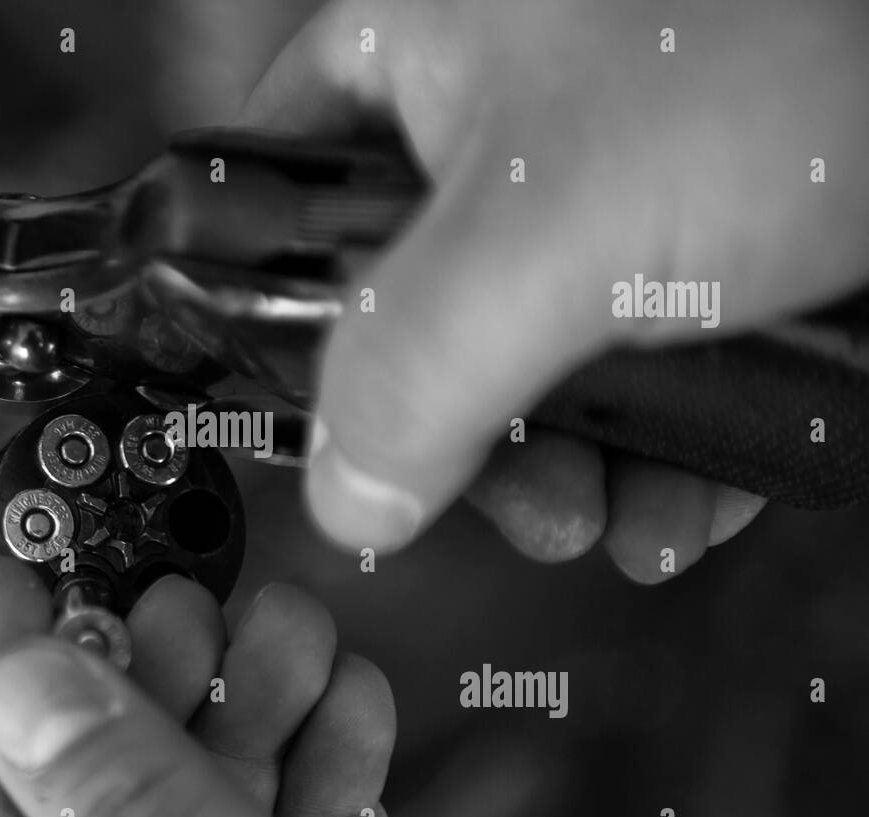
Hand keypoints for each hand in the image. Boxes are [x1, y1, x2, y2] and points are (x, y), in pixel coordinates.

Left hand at [0, 557, 395, 816]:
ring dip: (265, 683)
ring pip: (220, 775)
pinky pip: (305, 813)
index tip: (12, 573)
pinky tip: (349, 700)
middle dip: (164, 653)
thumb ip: (122, 797)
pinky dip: (333, 748)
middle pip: (120, 756)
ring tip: (296, 632)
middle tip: (187, 597)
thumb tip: (28, 683)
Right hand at [240, 0, 868, 581]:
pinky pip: (630, 354)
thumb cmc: (788, 49)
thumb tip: (344, 488)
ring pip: (527, 344)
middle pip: (407, 301)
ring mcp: (599, 174)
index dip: (278, 312)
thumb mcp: (557, 229)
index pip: (276, 184)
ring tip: (598, 520)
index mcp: (414, 51)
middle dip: (456, 428)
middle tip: (493, 497)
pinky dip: (652, 443)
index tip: (317, 419)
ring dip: (562, 463)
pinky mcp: (693, 232)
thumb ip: (414, 368)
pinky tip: (680, 502)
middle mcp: (494, 111)